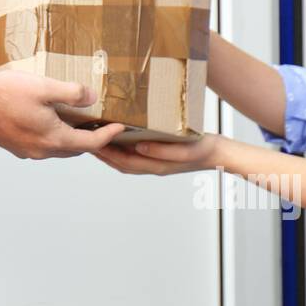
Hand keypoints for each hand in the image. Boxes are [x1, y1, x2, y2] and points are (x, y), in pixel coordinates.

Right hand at [0, 70, 126, 159]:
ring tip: (78, 120)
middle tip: (102, 124)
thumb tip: (92, 98)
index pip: (90, 143)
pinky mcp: (16, 147)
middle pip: (76, 149)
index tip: (120, 127)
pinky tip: (50, 119)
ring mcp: (28, 151)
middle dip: (91, 138)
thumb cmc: (4, 95)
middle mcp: (42, 151)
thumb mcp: (43, 88)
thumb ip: (71, 93)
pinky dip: (54, 136)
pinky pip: (43, 145)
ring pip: (59, 148)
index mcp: (54, 139)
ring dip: (71, 137)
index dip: (108, 135)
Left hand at [90, 133, 222, 175]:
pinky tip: (119, 138)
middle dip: (102, 153)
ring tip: (96, 139)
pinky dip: (122, 149)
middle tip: (85, 140)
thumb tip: (137, 147)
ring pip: (125, 160)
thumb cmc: (203, 150)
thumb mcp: (183, 149)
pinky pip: (135, 155)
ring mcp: (155, 163)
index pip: (123, 161)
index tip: (90, 142)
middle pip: (120, 162)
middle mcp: (152, 166)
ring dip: (110, 152)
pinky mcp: (159, 157)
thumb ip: (161, 151)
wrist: (220, 154)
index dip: (105, 153)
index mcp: (155, 166)